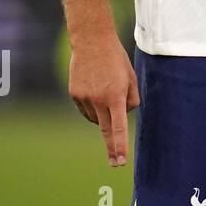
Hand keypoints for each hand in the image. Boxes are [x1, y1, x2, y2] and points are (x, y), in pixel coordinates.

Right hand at [68, 30, 139, 165]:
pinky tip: (96, 91)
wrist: (92, 42)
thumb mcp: (132, 77)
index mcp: (115, 96)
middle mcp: (98, 100)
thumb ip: (132, 99)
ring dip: (104, 114)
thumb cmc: (116, 60)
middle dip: (112, 147)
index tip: (120, 161)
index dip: (119, 146)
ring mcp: (83, 98)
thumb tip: (124, 114)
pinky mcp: (74, 94)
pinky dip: (93, 107)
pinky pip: (86, 109)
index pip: (118, 127)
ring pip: (96, 118)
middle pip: (105, 130)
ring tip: (107, 92)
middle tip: (115, 163)